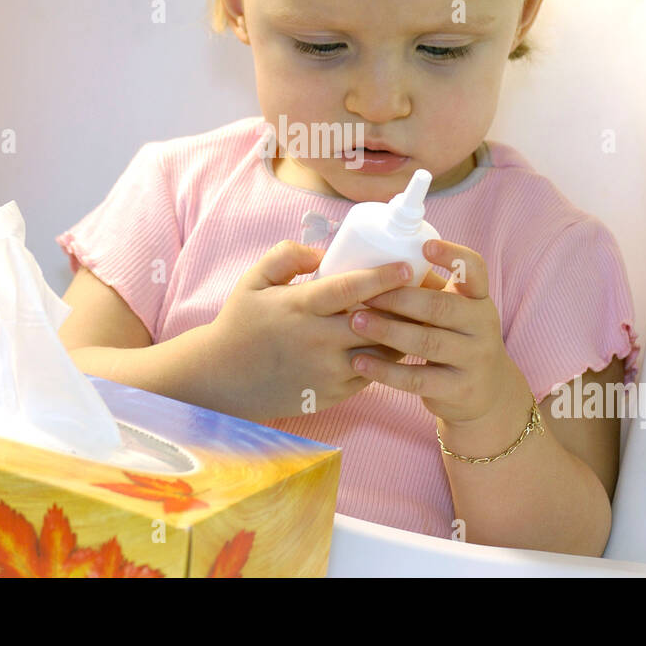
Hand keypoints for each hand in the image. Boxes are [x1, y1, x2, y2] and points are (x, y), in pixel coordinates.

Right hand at [203, 240, 417, 421]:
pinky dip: (385, 360)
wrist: (221, 380)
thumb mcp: (253, 281)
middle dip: (404, 306)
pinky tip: (394, 345)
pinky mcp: (333, 393)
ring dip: (400, 335)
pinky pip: (372, 375)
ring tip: (415, 318)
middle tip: (424, 292)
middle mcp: (318, 340)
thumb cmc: (240, 325)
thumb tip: (323, 252)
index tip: (406, 267)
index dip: (383, 277)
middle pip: (376, 322)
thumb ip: (285, 256)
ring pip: (381, 352)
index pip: (351, 289)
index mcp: (301, 307)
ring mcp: (327, 370)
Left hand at [346, 239, 520, 426]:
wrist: (486, 392)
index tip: (425, 246)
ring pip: (426, 342)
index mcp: (479, 299)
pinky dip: (385, 370)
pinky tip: (359, 361)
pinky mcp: (459, 389)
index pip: (474, 269)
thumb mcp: (453, 312)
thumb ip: (427, 291)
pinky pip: (417, 378)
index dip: (452, 256)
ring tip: (354, 322)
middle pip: (440, 306)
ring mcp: (474, 358)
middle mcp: (483, 325)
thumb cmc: (455, 338)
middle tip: (365, 295)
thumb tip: (376, 263)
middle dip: (399, 299)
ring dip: (387, 331)